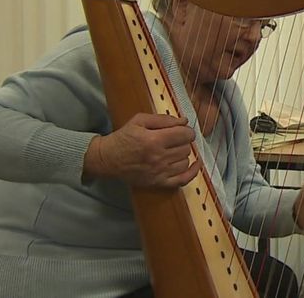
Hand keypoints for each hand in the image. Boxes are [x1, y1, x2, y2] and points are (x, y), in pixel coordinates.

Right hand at [84, 113, 200, 188]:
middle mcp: (158, 157)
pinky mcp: (158, 182)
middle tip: (174, 139)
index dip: (187, 131)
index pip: (184, 135)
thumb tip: (184, 121)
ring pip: (185, 161)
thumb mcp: (139, 120)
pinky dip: (192, 172)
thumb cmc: (123, 137)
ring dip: (183, 154)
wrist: (108, 159)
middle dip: (183, 142)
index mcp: (154, 140)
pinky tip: (195, 164)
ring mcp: (159, 172)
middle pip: (186, 148)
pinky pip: (183, 180)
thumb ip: (163, 119)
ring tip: (174, 150)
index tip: (183, 130)